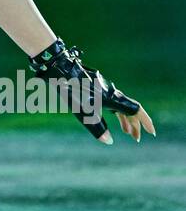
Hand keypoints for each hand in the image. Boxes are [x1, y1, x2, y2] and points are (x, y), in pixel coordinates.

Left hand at [28, 39, 155, 144]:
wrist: (60, 69)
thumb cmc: (70, 90)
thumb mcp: (83, 112)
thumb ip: (97, 127)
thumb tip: (109, 141)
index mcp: (111, 97)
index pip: (135, 110)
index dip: (144, 121)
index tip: (151, 132)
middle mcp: (111, 92)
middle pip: (129, 109)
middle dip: (134, 125)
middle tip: (136, 139)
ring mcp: (104, 89)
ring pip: (119, 106)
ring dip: (125, 119)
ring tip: (127, 132)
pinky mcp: (96, 87)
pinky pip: (111, 102)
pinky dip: (115, 112)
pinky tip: (113, 118)